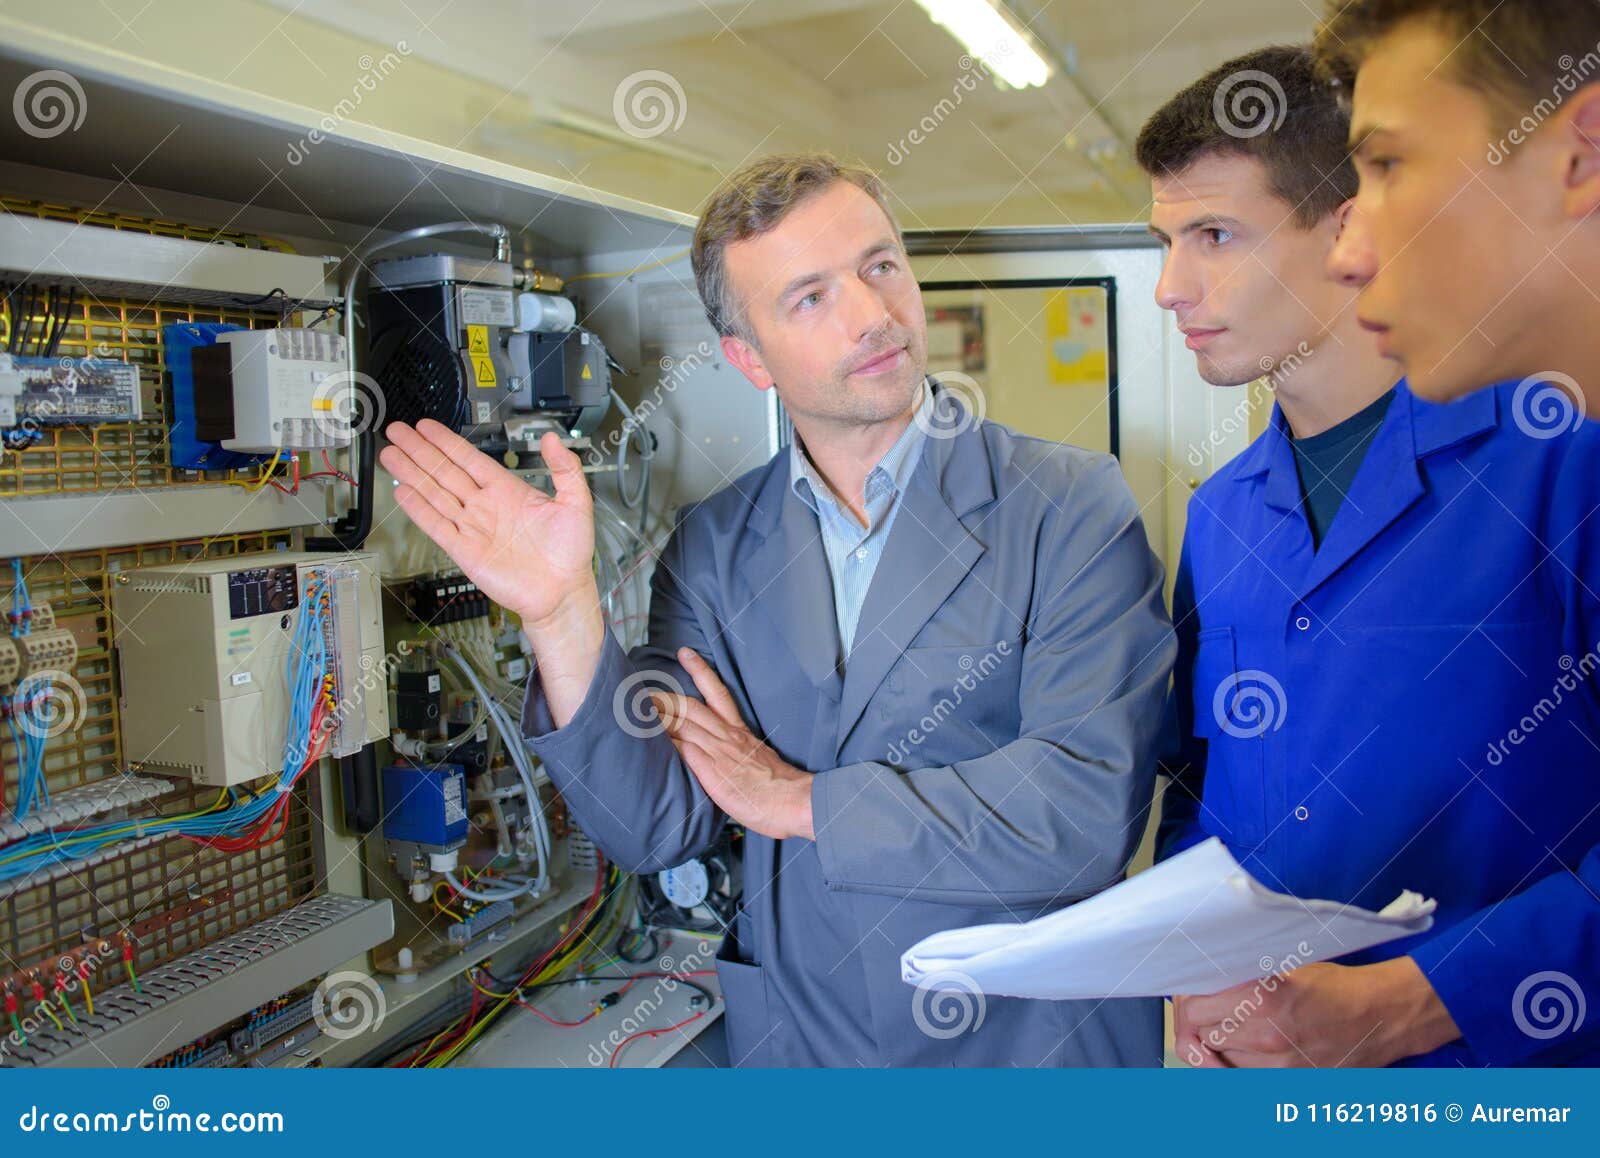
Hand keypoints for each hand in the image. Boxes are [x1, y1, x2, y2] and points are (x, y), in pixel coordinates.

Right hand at [378, 420, 597, 633]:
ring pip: (435, 495)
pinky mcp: (465, 551)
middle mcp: (486, 507)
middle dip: (420, 451)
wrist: (563, 592)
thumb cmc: (570, 552)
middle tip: (397, 431)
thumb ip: (565, 468)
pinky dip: (418, 509)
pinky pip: (437, 525)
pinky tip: (402, 492)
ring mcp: (473, 528)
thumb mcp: (576, 503)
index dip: (447, 443)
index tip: (427, 427)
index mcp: (508, 491)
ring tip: (390, 455)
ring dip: (412, 474)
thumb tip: (552, 439)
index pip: (470, 460)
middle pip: (445, 472)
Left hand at [651, 647, 814, 840]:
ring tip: (633, 711)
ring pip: (682, 724)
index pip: (718, 693)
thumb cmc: (779, 787)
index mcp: (740, 731)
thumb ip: (738, 752)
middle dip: (663, 696)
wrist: (793, 800)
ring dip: (656, 717)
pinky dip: (665, 743)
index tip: (685, 654)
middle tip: (640, 688)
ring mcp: (718, 752)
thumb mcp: (758, 760)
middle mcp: (727, 736)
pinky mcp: (711, 771)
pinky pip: (683, 751)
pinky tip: (647, 741)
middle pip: (690, 706)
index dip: (700, 671)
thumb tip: (722, 753)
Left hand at [1176, 958, 1460, 1066]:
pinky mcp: (1291, 1084)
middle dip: (1198, 1022)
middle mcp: (1266, 1032)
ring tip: (1234, 1026)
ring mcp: (1278, 1064)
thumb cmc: (1334, 986)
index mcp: (1261, 995)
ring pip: (1219, 1058)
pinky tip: (1248, 1047)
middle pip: (1201, 1035)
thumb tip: (1196, 978)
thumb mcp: (1282, 965)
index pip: (1192, 1008)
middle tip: (1205, 1011)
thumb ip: (1238, 974)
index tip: (1186, 997)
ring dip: (1218, 1044)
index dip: (1183, 1002)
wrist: (1382, 1015)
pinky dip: (1237, 1064)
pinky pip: (1244, 1077)